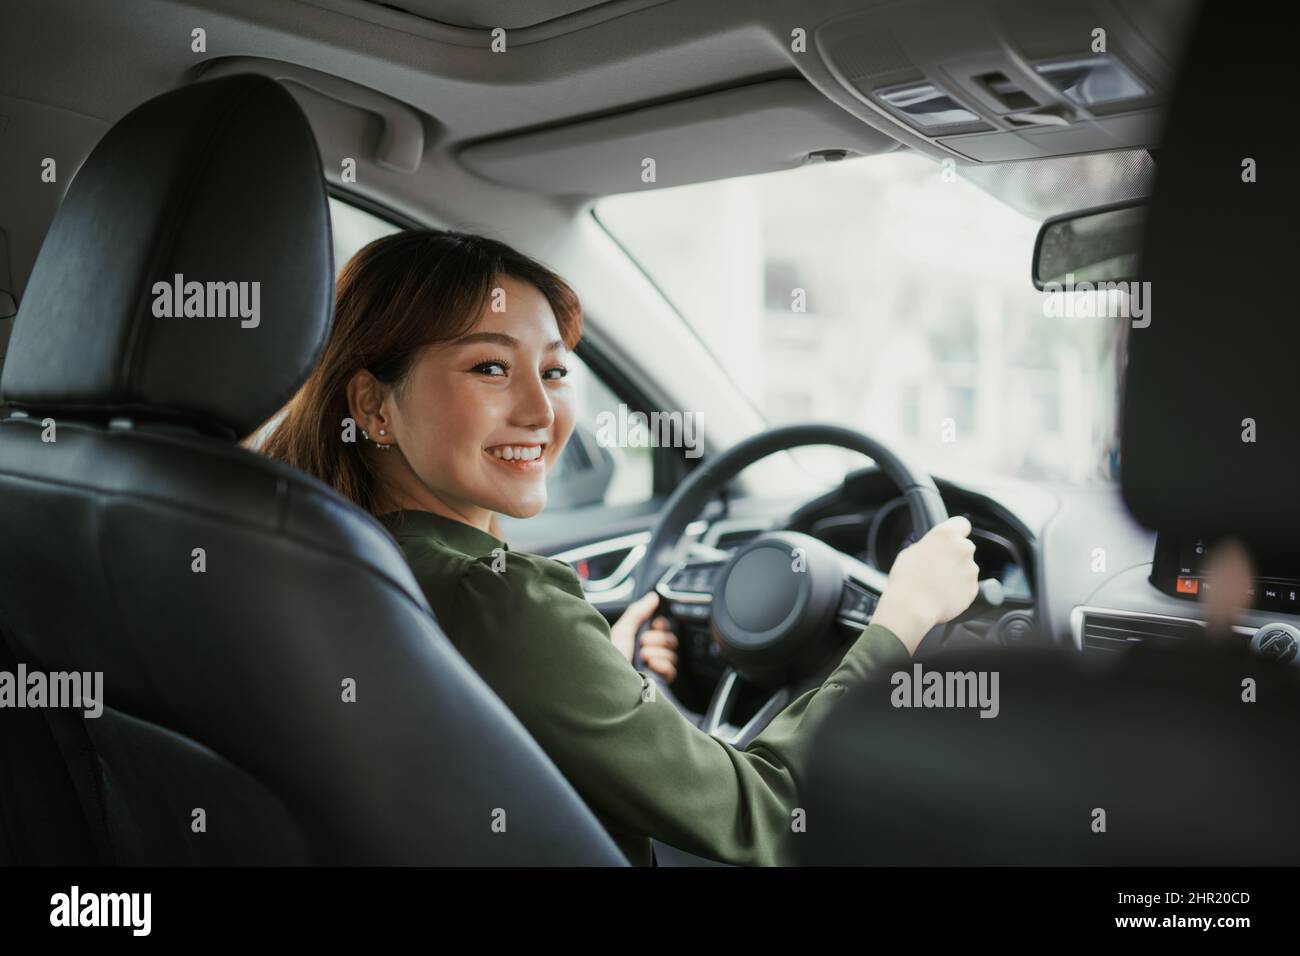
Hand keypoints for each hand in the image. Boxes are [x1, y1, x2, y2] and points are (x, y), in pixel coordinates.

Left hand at [610, 592, 679, 682]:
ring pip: (671, 654)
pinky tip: (651, 666)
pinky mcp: (658, 683)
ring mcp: (654, 669)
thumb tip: (653, 597)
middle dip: (656, 640)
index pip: (662, 628)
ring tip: (642, 657)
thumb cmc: (609, 657)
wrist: (607, 680)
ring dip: (656, 653)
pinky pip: (672, 670)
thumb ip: (638, 612)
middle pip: (670, 640)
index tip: (654, 625)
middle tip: (642, 644)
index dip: (661, 626)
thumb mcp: (622, 630)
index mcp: (639, 640)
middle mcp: (648, 654)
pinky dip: (662, 666)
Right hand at [871, 515, 979, 654]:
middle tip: (938, 566)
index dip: (957, 531)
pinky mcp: (973, 589)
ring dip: (957, 574)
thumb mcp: (910, 552)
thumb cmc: (906, 579)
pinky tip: (943, 594)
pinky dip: (959, 590)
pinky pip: (967, 586)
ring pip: (967, 568)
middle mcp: (963, 549)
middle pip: (964, 547)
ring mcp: (970, 570)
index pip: (962, 524)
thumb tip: (934, 549)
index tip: (953, 538)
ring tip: (938, 584)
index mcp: (946, 535)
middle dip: (955, 555)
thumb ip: (929, 546)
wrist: (912, 607)